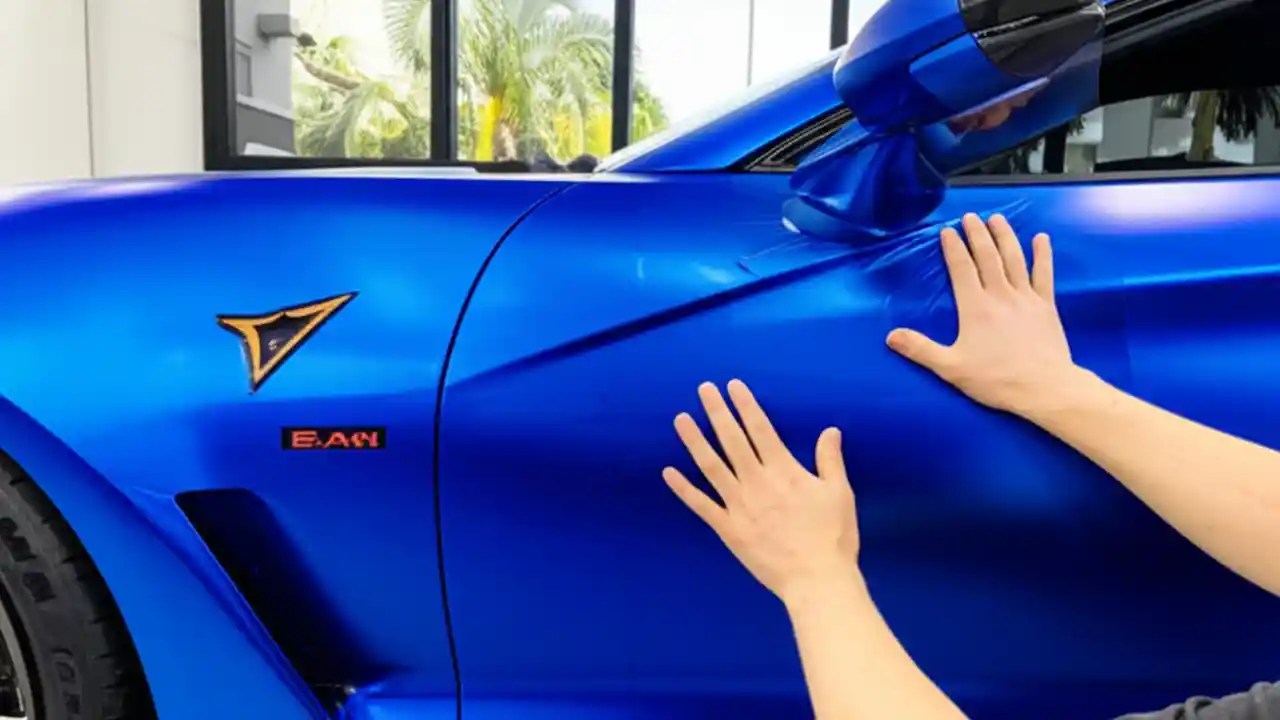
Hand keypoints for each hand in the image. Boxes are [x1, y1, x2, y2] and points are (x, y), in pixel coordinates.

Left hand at [663, 380, 858, 602]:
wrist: (816, 579)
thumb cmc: (832, 537)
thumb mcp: (839, 493)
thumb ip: (830, 460)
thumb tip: (830, 430)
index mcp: (784, 471)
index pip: (760, 429)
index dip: (746, 406)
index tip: (733, 386)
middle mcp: (756, 482)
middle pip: (732, 440)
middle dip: (717, 412)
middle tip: (703, 389)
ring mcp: (739, 505)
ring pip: (711, 466)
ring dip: (694, 441)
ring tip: (680, 419)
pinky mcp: (728, 529)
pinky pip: (702, 506)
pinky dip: (684, 489)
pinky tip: (668, 472)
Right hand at [886, 213, 1088, 418]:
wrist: (1043, 388)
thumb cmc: (996, 379)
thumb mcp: (951, 368)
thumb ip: (921, 349)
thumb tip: (891, 336)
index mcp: (975, 307)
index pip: (962, 268)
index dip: (953, 247)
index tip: (947, 231)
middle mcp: (1000, 295)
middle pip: (987, 256)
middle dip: (977, 234)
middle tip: (970, 217)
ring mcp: (1025, 298)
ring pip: (1014, 258)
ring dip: (1004, 236)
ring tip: (997, 218)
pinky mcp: (1046, 305)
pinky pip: (1044, 274)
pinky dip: (1042, 255)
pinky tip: (1041, 238)